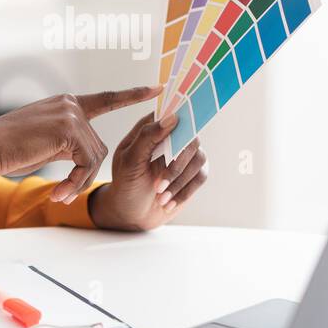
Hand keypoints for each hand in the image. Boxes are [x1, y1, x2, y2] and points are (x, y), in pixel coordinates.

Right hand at [0, 86, 161, 203]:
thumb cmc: (9, 149)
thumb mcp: (46, 142)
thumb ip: (69, 142)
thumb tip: (86, 158)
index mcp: (67, 104)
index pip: (106, 99)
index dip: (132, 95)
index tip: (156, 89)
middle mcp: (71, 104)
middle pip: (99, 145)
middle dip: (86, 173)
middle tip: (64, 191)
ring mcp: (70, 114)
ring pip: (94, 157)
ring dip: (79, 181)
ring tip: (58, 193)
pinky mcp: (67, 129)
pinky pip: (86, 163)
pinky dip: (75, 182)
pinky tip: (58, 192)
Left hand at [89, 112, 208, 230]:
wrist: (133, 212)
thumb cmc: (127, 183)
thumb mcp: (130, 160)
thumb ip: (147, 137)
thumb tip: (172, 118)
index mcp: (151, 128)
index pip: (170, 115)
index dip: (178, 122)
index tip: (174, 139)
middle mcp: (171, 137)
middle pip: (190, 137)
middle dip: (176, 165)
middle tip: (159, 185)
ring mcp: (184, 154)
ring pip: (198, 158)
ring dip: (179, 181)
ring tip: (160, 198)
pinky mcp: (193, 172)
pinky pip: (200, 176)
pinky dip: (185, 191)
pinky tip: (168, 203)